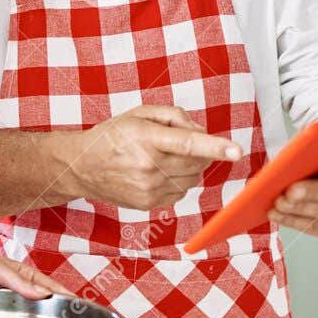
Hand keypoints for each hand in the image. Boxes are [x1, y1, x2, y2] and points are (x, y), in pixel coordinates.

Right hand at [65, 105, 241, 210]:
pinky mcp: (148, 204)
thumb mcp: (139, 113)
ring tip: (163, 159)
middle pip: (196, 162)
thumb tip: (201, 131)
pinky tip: (158, 174)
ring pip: (192, 179)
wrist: (81, 167)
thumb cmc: (111, 136)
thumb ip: (174, 116)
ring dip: (189, 168)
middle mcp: (148, 167)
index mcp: (145, 139)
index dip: (214, 147)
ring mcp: (148, 189)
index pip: (186, 143)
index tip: (236, 151)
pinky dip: (178, 182)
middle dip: (200, 152)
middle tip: (180, 144)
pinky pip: (181, 193)